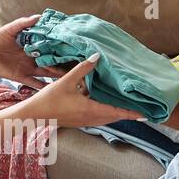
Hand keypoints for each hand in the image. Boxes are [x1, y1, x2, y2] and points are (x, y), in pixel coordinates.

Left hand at [0, 14, 65, 89]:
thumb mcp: (8, 30)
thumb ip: (22, 24)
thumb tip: (38, 17)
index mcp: (29, 45)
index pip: (47, 45)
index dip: (58, 45)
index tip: (72, 44)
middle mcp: (31, 57)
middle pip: (50, 59)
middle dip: (62, 61)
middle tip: (78, 61)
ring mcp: (27, 68)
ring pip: (45, 71)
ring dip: (56, 74)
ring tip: (71, 75)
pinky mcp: (20, 76)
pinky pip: (34, 82)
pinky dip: (43, 86)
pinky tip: (54, 88)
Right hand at [14, 54, 143, 127]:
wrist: (34, 115)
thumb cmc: (49, 100)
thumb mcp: (66, 81)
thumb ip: (83, 69)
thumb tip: (97, 56)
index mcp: (90, 109)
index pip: (116, 112)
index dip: (131, 113)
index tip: (145, 114)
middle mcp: (90, 118)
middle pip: (114, 117)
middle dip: (127, 113)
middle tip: (141, 109)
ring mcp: (84, 121)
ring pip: (106, 118)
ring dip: (117, 113)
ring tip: (127, 107)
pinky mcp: (79, 121)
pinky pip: (98, 118)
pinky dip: (106, 113)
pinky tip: (105, 104)